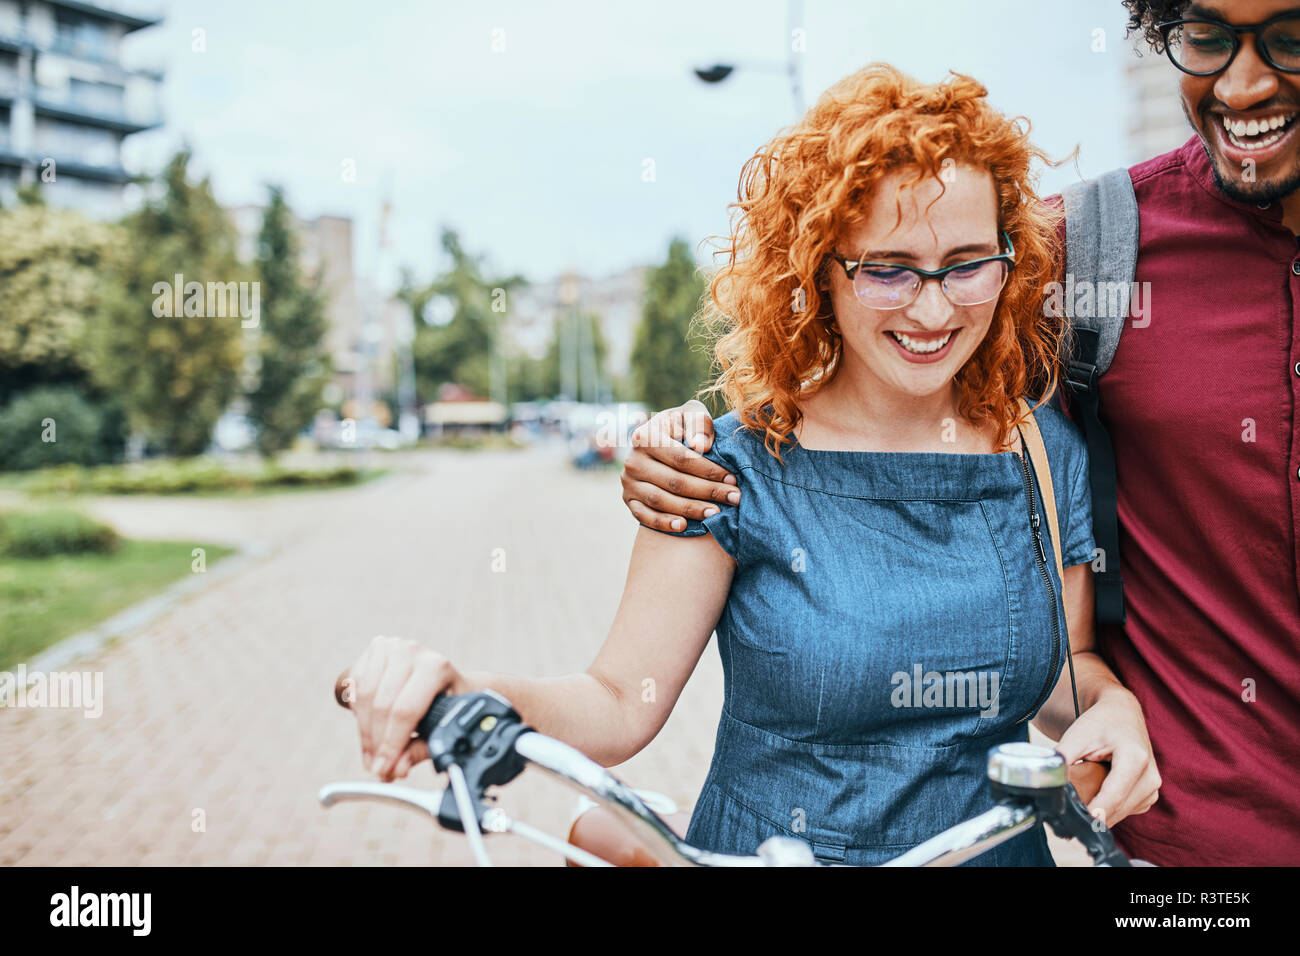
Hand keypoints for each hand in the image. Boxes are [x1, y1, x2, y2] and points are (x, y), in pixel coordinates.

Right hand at [345, 635, 464, 781]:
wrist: (448, 677)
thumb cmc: (450, 703)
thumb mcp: (444, 725)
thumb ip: (421, 749)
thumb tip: (397, 769)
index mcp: (436, 667)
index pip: (405, 711)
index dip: (391, 744)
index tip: (383, 770)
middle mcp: (411, 651)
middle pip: (381, 706)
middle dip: (376, 743)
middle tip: (376, 769)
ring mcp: (391, 646)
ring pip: (364, 698)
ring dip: (364, 733)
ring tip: (371, 756)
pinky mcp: (374, 649)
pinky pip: (356, 687)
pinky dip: (359, 714)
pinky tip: (370, 729)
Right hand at [620, 399, 738, 531]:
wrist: (659, 442)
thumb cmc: (682, 427)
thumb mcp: (691, 415)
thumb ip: (699, 423)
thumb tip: (701, 446)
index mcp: (646, 436)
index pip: (681, 458)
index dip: (709, 471)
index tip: (732, 479)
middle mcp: (633, 460)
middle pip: (674, 481)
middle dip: (708, 492)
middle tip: (734, 499)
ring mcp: (628, 482)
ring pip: (661, 500)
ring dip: (691, 509)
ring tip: (716, 514)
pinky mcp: (628, 500)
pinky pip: (644, 516)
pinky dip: (663, 523)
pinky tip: (684, 526)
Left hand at [1055, 688, 1160, 829]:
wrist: (1121, 713)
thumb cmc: (1100, 723)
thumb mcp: (1077, 736)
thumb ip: (1062, 758)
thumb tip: (1047, 781)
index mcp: (1135, 758)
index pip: (1114, 794)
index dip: (1097, 812)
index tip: (1082, 824)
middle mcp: (1150, 775)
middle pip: (1118, 808)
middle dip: (1094, 815)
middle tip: (1069, 819)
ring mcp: (1152, 787)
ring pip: (1122, 813)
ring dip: (1102, 813)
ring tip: (1082, 803)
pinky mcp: (1149, 794)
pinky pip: (1127, 811)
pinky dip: (1110, 809)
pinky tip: (1097, 797)